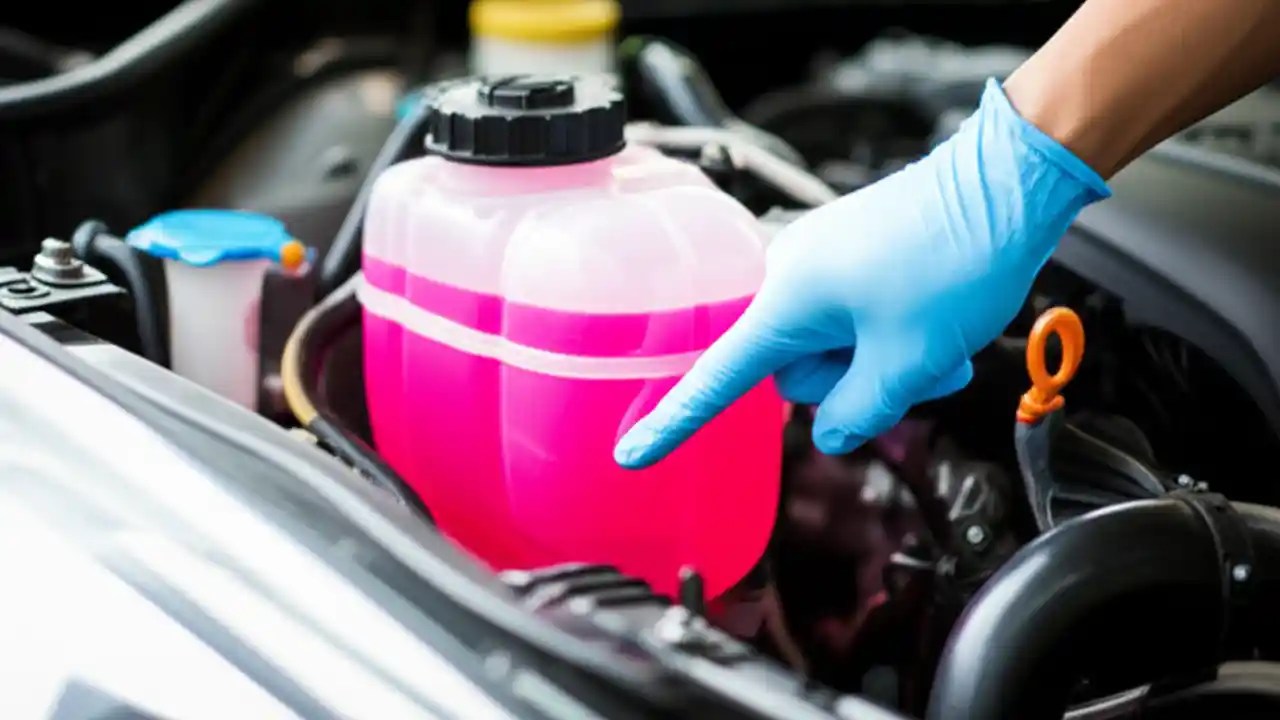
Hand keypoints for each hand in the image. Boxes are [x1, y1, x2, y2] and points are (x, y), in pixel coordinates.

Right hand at [615, 78, 1109, 467]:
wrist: (1006, 184)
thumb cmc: (954, 262)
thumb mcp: (908, 361)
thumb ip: (858, 414)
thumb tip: (831, 436)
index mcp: (785, 301)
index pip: (718, 378)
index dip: (674, 421)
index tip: (631, 453)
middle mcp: (789, 276)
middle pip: (796, 372)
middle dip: (855, 382)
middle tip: (916, 365)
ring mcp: (820, 263)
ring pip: (833, 349)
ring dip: (883, 361)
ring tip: (939, 344)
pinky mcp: (850, 256)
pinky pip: (852, 317)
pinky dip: (891, 336)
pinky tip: (939, 329)